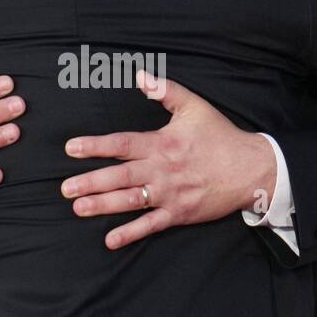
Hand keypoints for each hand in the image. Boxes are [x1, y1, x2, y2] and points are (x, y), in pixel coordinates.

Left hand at [60, 69, 275, 249]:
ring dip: (103, 205)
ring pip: (131, 201)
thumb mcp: (195, 107)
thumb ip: (165, 90)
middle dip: (91, 181)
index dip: (95, 146)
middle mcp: (162, 170)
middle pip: (120, 176)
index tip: (71, 148)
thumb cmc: (220, 136)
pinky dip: (131, 233)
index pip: (122, 144)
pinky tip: (110, 240)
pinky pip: (151, 225)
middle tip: (65, 188)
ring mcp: (170, 194)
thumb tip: (140, 76)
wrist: (251, 168)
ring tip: (78, 208)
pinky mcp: (179, 213)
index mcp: (162, 143)